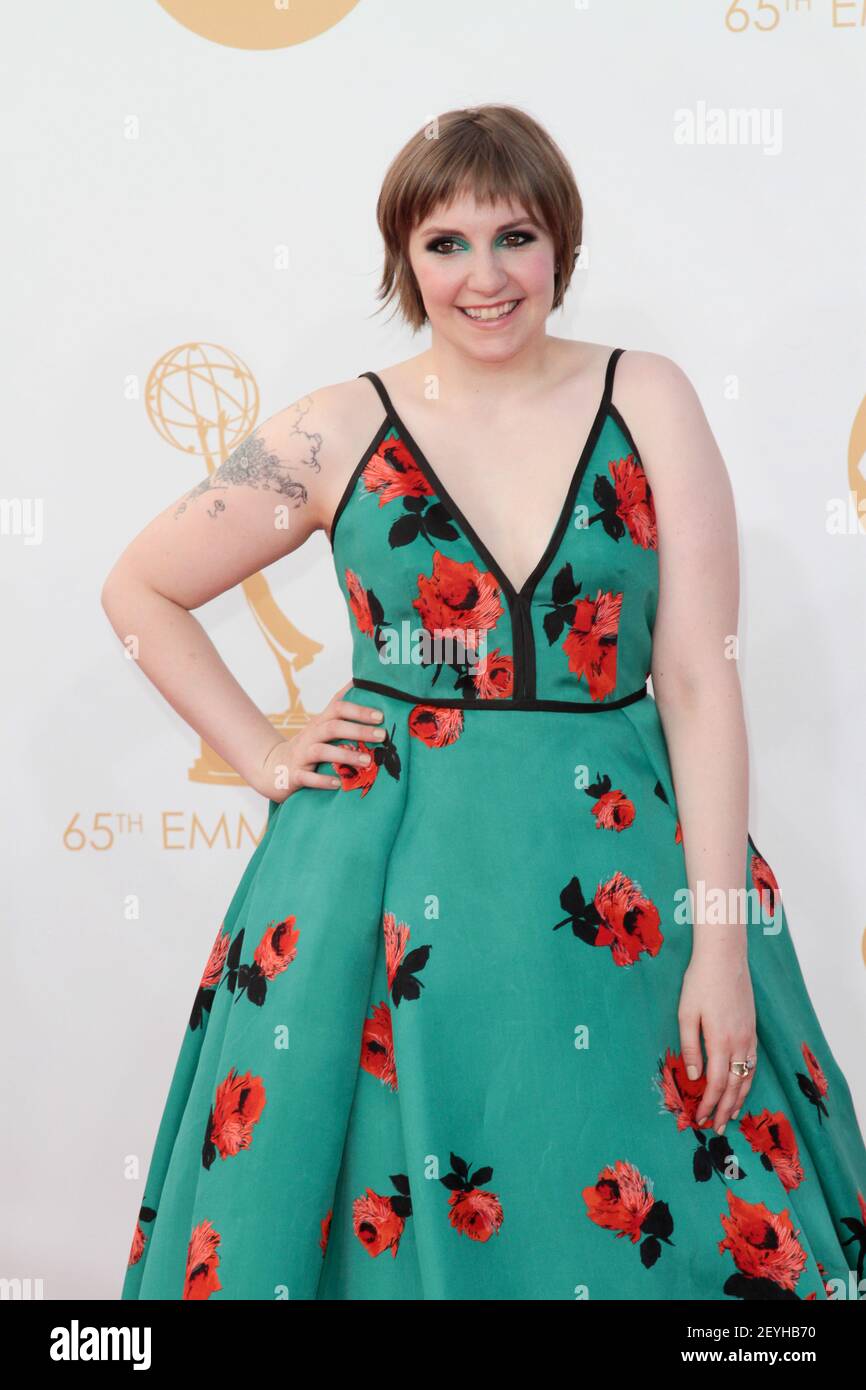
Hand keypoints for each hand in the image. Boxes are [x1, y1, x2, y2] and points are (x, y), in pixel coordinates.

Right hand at [252, 680, 385, 802]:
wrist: (274, 766)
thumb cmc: (308, 745)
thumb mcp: (322, 724)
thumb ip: (340, 707)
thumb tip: (359, 681)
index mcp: (320, 723)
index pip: (338, 708)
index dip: (358, 710)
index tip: (380, 716)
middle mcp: (310, 736)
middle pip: (333, 727)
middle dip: (358, 730)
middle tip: (381, 735)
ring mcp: (301, 755)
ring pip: (321, 751)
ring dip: (345, 755)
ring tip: (367, 761)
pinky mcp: (294, 775)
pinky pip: (307, 777)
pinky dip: (322, 780)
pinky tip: (338, 783)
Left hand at [677, 948, 757, 1133]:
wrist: (725, 957)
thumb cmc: (700, 982)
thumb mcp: (686, 1014)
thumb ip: (691, 1047)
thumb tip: (695, 1077)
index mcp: (720, 1042)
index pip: (716, 1085)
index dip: (709, 1105)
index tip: (700, 1119)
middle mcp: (739, 1044)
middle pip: (734, 1087)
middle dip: (725, 1110)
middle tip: (717, 1128)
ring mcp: (749, 1037)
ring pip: (747, 1078)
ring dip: (739, 1100)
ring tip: (731, 1116)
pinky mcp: (752, 1030)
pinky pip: (753, 1064)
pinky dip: (748, 1081)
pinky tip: (742, 1087)